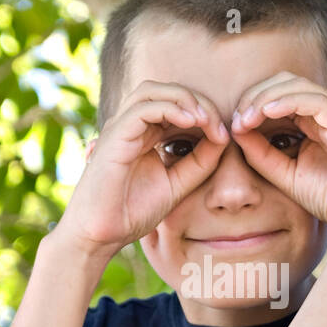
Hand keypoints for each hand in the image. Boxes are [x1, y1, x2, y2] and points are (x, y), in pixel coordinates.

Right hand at [55, 80, 229, 258]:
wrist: (101, 235)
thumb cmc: (132, 212)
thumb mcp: (178, 184)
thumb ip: (200, 162)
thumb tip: (223, 138)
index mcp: (145, 135)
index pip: (176, 105)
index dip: (204, 113)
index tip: (224, 136)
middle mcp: (131, 127)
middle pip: (166, 92)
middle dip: (197, 101)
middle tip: (218, 124)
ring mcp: (120, 129)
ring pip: (152, 91)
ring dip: (184, 99)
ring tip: (205, 119)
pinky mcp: (114, 137)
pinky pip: (143, 108)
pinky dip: (170, 108)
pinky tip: (191, 122)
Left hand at [229, 71, 326, 233]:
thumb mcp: (286, 176)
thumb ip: (262, 155)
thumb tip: (237, 130)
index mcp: (315, 122)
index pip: (280, 94)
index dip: (254, 102)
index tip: (234, 125)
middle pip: (286, 82)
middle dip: (256, 95)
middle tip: (237, 118)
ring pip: (298, 86)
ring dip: (266, 98)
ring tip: (245, 117)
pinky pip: (314, 101)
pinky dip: (286, 102)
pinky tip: (264, 113)